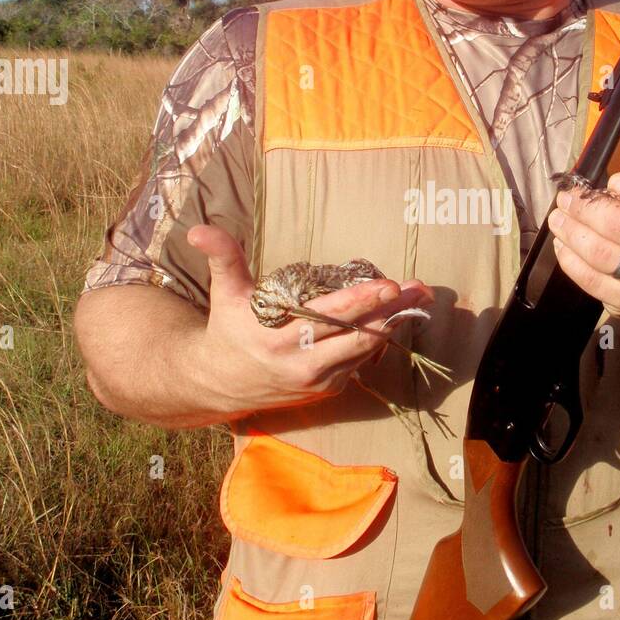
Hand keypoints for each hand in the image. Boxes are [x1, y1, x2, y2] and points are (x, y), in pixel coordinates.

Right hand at [186, 224, 434, 417]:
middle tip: (419, 289)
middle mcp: (301, 363)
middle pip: (357, 335)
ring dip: (394, 324)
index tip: (389, 284)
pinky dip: (379, 341)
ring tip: (418, 300)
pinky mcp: (327, 390)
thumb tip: (199, 229)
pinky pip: (360, 363)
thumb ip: (222, 257)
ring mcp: (318, 380)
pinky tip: (397, 319)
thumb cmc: (227, 329)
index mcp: (278, 337)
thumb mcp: (226, 293)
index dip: (361, 301)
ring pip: (365, 350)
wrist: (219, 384)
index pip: (328, 316)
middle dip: (392, 311)